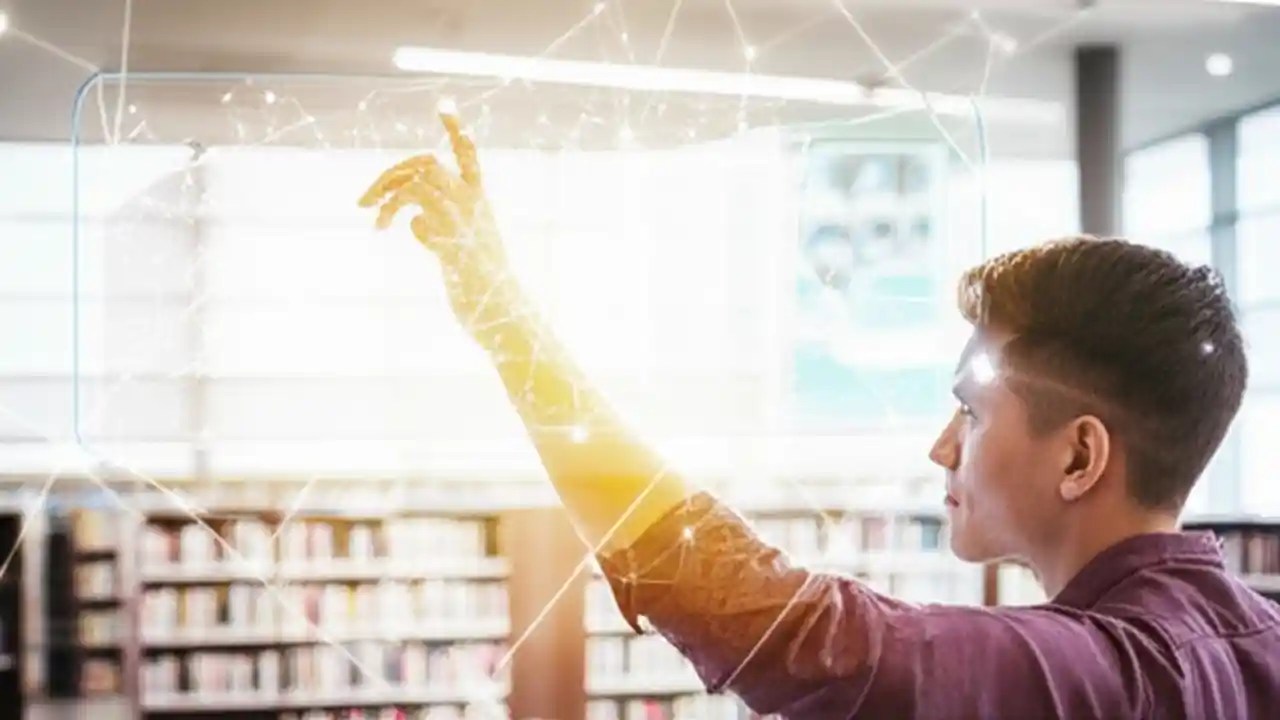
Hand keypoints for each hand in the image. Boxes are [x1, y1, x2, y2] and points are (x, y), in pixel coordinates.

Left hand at [359, 111, 516, 336]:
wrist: (498, 309)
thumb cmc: (479, 286)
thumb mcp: (456, 250)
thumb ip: (437, 230)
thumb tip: (414, 222)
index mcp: (480, 202)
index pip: (470, 155)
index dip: (456, 128)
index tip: (444, 105)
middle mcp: (473, 200)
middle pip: (428, 162)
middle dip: (392, 173)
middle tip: (365, 199)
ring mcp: (462, 212)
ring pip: (417, 178)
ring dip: (386, 192)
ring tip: (371, 216)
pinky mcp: (449, 227)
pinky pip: (412, 201)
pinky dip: (392, 211)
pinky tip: (386, 230)